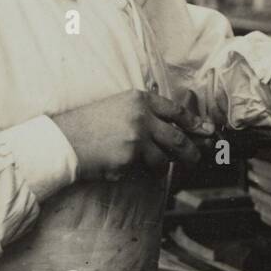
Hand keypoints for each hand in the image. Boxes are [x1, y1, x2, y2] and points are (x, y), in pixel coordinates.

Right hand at [50, 89, 202, 179]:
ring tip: (156, 167)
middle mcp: (142, 116)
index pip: (176, 111)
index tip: (207, 130)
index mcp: (140, 99)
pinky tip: (129, 167)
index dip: (194, 123)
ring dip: (164, 165)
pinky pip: (146, 169)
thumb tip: (173, 126)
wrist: (64, 140)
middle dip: (191, 152)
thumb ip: (145, 112)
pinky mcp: (131, 157)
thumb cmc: (89, 125)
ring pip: (165, 158)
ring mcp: (137, 137)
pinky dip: (142, 171)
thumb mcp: (118, 106)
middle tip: (196, 158)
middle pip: (178, 137)